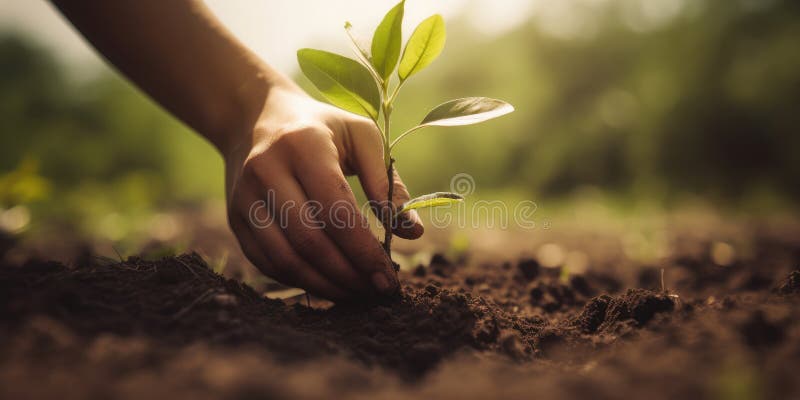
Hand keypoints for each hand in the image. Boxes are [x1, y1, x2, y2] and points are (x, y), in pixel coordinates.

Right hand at [223, 86, 423, 299]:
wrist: (254, 118)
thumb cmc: (321, 128)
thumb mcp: (360, 137)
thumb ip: (387, 183)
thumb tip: (413, 231)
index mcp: (303, 145)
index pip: (336, 209)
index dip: (364, 250)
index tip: (390, 278)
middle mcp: (266, 171)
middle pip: (309, 241)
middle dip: (349, 274)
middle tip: (378, 291)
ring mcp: (244, 198)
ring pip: (285, 259)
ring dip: (326, 285)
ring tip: (358, 293)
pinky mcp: (235, 219)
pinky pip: (268, 263)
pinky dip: (301, 281)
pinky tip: (330, 285)